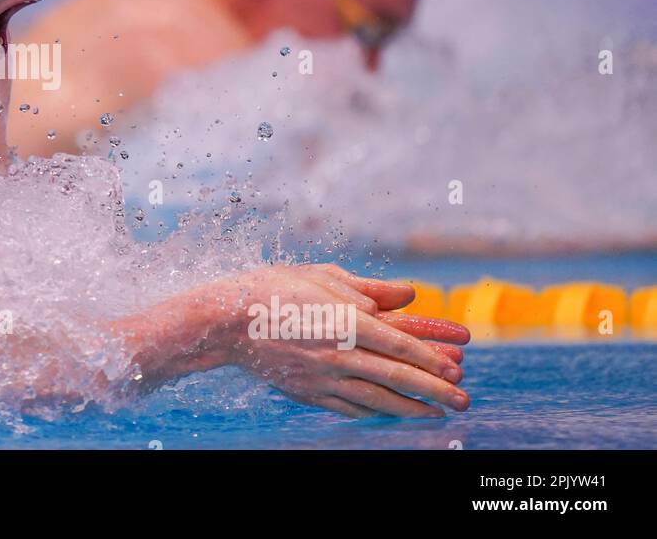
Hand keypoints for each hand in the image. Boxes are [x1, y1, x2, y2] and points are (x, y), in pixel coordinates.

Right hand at [117, 264, 469, 417]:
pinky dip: (377, 411)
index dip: (432, 357)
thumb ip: (368, 287)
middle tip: (464, 400)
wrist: (226, 322)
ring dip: (413, 408)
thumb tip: (410, 292)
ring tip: (439, 414)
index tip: (459, 367)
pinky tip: (395, 412)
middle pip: (397, 375)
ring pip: (377, 398)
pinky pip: (350, 407)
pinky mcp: (308, 393)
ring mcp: (322, 377)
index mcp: (343, 320)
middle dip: (435, 390)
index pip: (400, 343)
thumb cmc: (274, 289)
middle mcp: (336, 353)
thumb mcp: (321, 277)